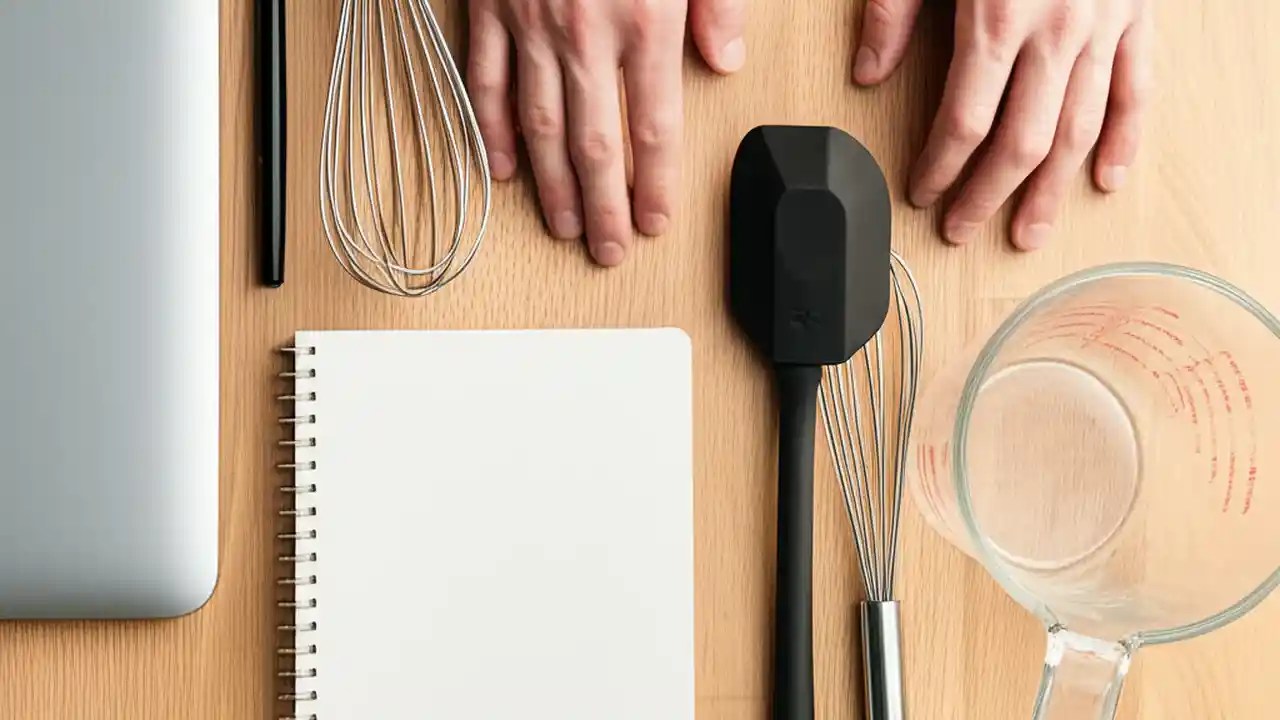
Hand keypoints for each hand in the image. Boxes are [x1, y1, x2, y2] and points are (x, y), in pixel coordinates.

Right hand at [468, 0, 747, 265]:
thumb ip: (717, 2)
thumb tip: (727, 58)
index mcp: (645, 19)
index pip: (654, 126)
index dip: (654, 184)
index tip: (654, 221)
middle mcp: (585, 31)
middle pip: (595, 144)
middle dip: (603, 207)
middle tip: (608, 248)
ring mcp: (531, 23)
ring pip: (540, 125)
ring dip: (553, 185)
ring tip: (565, 226)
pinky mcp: (490, 6)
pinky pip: (486, 81)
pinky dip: (493, 130)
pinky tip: (506, 168)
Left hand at [854, 0, 1152, 249]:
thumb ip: (893, 13)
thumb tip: (868, 74)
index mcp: (998, 17)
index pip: (965, 122)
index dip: (940, 166)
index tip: (922, 193)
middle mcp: (1057, 32)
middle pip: (1022, 141)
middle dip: (988, 195)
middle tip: (962, 230)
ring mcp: (1104, 27)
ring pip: (1079, 130)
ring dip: (1051, 189)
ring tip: (1028, 232)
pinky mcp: (1137, 16)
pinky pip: (1137, 90)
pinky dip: (1124, 138)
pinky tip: (1105, 179)